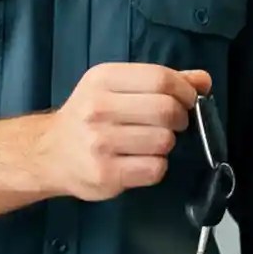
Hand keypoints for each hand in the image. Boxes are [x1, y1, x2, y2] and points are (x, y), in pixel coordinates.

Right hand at [35, 63, 211, 201]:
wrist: (48, 153)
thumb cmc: (89, 115)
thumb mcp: (117, 87)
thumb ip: (161, 81)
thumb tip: (204, 80)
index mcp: (103, 79)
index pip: (160, 78)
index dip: (185, 90)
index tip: (189, 99)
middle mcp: (98, 109)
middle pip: (166, 110)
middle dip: (180, 118)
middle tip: (174, 123)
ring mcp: (100, 143)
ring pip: (164, 141)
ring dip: (167, 143)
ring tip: (151, 142)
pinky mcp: (105, 174)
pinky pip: (155, 169)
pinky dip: (157, 166)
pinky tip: (142, 161)